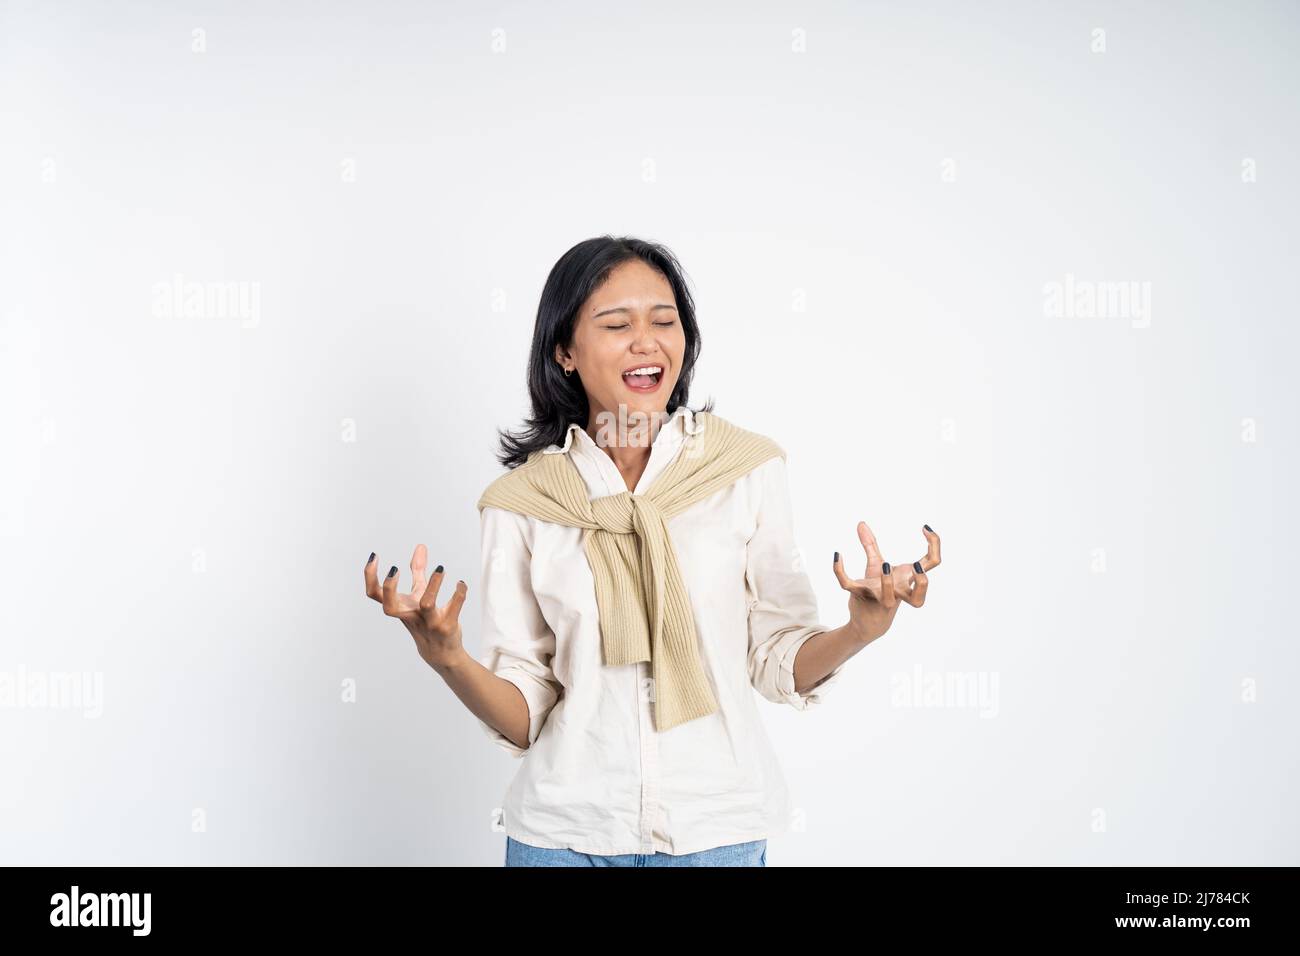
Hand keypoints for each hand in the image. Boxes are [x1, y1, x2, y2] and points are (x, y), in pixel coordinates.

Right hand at [364, 543, 468, 670]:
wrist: (441, 652)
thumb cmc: (426, 619)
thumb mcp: (419, 594)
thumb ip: (418, 571)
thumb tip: (420, 546)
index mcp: (400, 607)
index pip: (375, 594)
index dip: (370, 577)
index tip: (375, 557)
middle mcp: (410, 616)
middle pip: (390, 607)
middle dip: (389, 588)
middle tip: (395, 569)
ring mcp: (428, 623)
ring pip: (426, 605)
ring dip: (433, 585)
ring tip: (440, 567)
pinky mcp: (447, 626)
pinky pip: (453, 608)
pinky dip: (459, 593)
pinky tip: (461, 583)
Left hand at [833, 522, 940, 645]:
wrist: (864, 621)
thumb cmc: (876, 592)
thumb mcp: (876, 566)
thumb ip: (870, 545)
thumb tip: (861, 523)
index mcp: (907, 580)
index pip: (931, 564)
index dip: (934, 545)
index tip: (925, 528)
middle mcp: (898, 592)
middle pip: (919, 596)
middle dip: (921, 582)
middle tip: (916, 566)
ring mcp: (880, 598)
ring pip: (889, 598)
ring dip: (887, 582)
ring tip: (884, 564)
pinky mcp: (860, 598)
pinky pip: (849, 586)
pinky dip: (840, 571)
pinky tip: (837, 556)